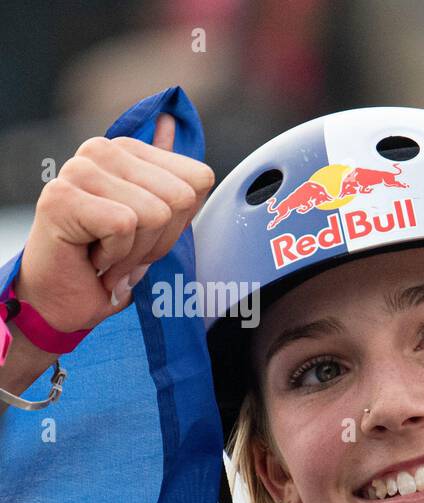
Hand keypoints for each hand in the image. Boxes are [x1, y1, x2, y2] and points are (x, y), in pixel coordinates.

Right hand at [11, 113, 215, 334]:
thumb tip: (170, 119)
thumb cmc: (109, 262)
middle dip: (161, 240)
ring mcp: (78, 169)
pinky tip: (93, 258)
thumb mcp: (155, 221)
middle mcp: (102, 150)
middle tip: (125, 250)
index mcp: (128, 150)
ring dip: (136, 252)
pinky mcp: (62, 195)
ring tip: (108, 254)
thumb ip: (167, 175)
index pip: (199, 179)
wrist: (63, 300)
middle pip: (181, 198)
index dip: (183, 221)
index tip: (148, 234)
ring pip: (155, 214)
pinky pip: (124, 226)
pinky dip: (116, 256)